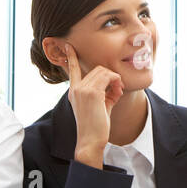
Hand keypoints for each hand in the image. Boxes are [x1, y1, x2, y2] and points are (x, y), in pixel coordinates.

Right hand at [65, 43, 123, 167]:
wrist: (90, 140)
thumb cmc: (97, 126)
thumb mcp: (101, 106)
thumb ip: (106, 92)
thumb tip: (116, 83)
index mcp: (74, 92)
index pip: (72, 70)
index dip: (71, 57)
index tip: (69, 46)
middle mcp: (76, 89)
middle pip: (97, 69)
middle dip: (110, 76)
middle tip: (117, 89)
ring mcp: (82, 90)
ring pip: (103, 71)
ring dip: (114, 79)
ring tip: (117, 92)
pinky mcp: (91, 92)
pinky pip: (108, 77)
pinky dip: (116, 82)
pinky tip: (117, 92)